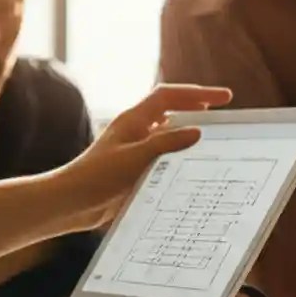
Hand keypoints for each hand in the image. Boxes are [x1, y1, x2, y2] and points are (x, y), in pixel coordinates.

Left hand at [66, 84, 231, 228]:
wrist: (71, 203)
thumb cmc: (96, 177)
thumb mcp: (135, 159)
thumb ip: (165, 144)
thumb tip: (196, 131)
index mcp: (133, 120)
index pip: (168, 96)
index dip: (196, 94)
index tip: (223, 98)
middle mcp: (134, 130)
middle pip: (170, 109)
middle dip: (195, 106)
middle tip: (222, 112)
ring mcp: (133, 149)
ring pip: (166, 133)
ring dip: (188, 130)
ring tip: (213, 137)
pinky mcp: (133, 168)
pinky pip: (161, 155)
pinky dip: (177, 155)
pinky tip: (191, 167)